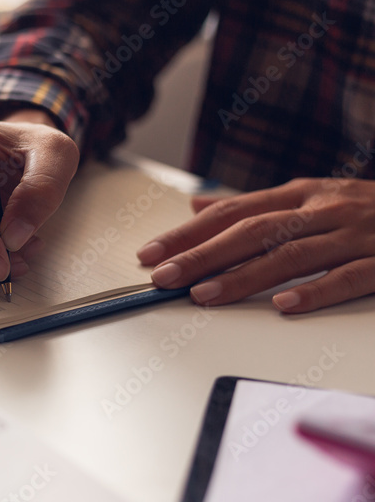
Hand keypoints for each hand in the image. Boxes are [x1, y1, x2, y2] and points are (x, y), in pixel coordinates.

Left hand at [137, 177, 374, 312]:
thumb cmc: (369, 210)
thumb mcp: (310, 198)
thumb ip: (255, 206)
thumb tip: (198, 207)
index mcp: (301, 195)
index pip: (232, 212)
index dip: (187, 233)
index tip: (149, 253)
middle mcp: (323, 210)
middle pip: (251, 231)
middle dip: (201, 254)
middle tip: (163, 276)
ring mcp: (355, 235)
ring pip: (291, 254)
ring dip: (243, 276)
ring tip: (204, 295)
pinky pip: (348, 276)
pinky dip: (316, 291)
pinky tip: (285, 306)